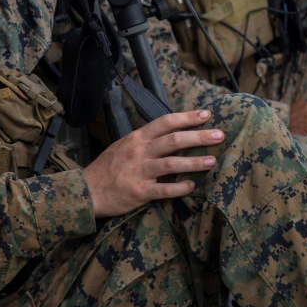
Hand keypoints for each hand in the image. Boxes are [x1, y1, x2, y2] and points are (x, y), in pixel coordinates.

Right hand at [81, 109, 224, 216]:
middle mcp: (139, 152)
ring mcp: (139, 172)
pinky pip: (164, 190)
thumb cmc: (109, 167)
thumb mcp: (124, 145)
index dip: (187, 117)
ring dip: (194, 162)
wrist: (87, 190)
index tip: (206, 114)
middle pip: (174, 140)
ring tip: (212, 161)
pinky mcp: (139, 192)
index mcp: (137, 138)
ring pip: (172, 163)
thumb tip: (174, 133)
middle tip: (219, 135)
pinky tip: (192, 186)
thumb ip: (147, 140)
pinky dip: (180, 188)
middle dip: (199, 136)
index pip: (166, 122)